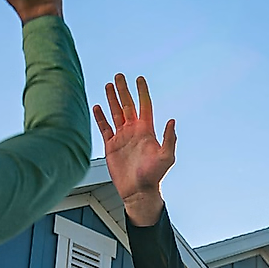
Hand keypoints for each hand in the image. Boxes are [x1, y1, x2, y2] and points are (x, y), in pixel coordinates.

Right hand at [93, 75, 174, 225]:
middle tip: (119, 76)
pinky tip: (97, 106)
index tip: (139, 78)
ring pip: (116, 113)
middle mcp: (134, 131)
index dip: (142, 92)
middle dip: (123, 90)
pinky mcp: (111, 146)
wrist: (138, 191)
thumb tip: (172, 120)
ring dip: (112, 99)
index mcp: (147, 130)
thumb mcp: (166, 157)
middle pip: (128, 105)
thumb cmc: (154, 176)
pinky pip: (104, 128)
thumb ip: (169, 138)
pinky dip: (100, 117)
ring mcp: (122, 137)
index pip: (144, 105)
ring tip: (108, 85)